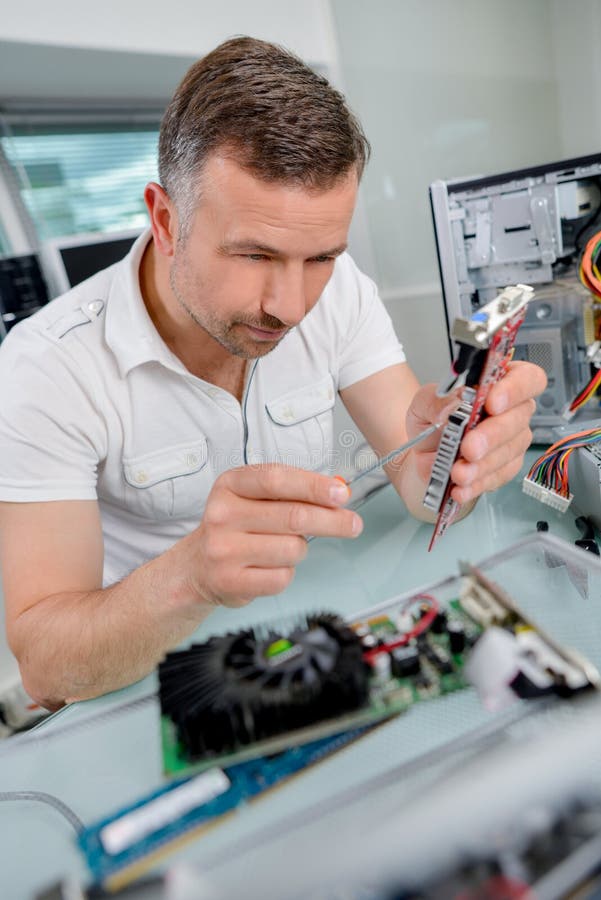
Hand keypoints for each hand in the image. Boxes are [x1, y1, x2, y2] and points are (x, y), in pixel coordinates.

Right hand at [186, 464, 362, 607]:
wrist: (196, 567)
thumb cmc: (236, 527)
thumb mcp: (252, 497)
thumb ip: (292, 491)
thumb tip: (338, 495)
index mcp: (230, 485)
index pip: (276, 479)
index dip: (313, 486)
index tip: (342, 494)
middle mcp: (222, 514)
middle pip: (293, 516)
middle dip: (332, 521)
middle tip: (353, 524)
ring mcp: (223, 550)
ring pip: (292, 549)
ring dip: (301, 549)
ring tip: (284, 547)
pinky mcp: (230, 581)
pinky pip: (282, 578)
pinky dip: (286, 573)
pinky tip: (270, 566)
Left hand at [406, 360, 546, 502]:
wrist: (424, 451)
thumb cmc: (433, 419)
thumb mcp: (424, 402)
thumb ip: (435, 400)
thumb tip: (451, 408)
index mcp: (499, 383)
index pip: (526, 378)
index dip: (515, 389)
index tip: (492, 402)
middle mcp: (512, 410)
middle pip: (518, 418)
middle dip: (492, 435)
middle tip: (469, 447)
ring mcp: (513, 440)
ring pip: (509, 452)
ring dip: (482, 465)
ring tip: (458, 472)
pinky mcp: (506, 467)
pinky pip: (498, 477)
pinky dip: (477, 484)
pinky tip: (461, 488)